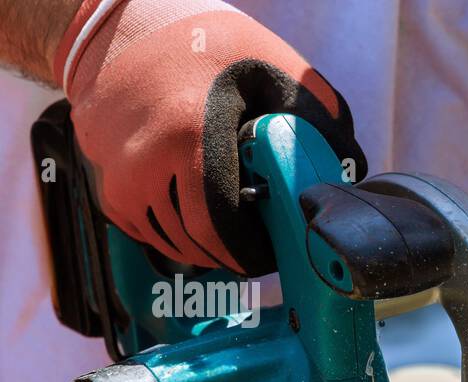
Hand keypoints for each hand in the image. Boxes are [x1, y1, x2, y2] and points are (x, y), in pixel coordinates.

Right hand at [54, 0, 366, 273]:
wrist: (124, 26)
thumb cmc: (208, 45)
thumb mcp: (274, 69)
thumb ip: (319, 120)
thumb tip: (351, 170)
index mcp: (188, 134)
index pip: (221, 228)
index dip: (251, 253)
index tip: (272, 255)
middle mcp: (142, 160)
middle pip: (197, 241)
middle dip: (234, 253)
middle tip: (260, 247)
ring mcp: (115, 173)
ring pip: (169, 241)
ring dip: (205, 246)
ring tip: (232, 230)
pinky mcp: (101, 179)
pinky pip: (144, 229)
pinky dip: (175, 232)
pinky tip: (198, 216)